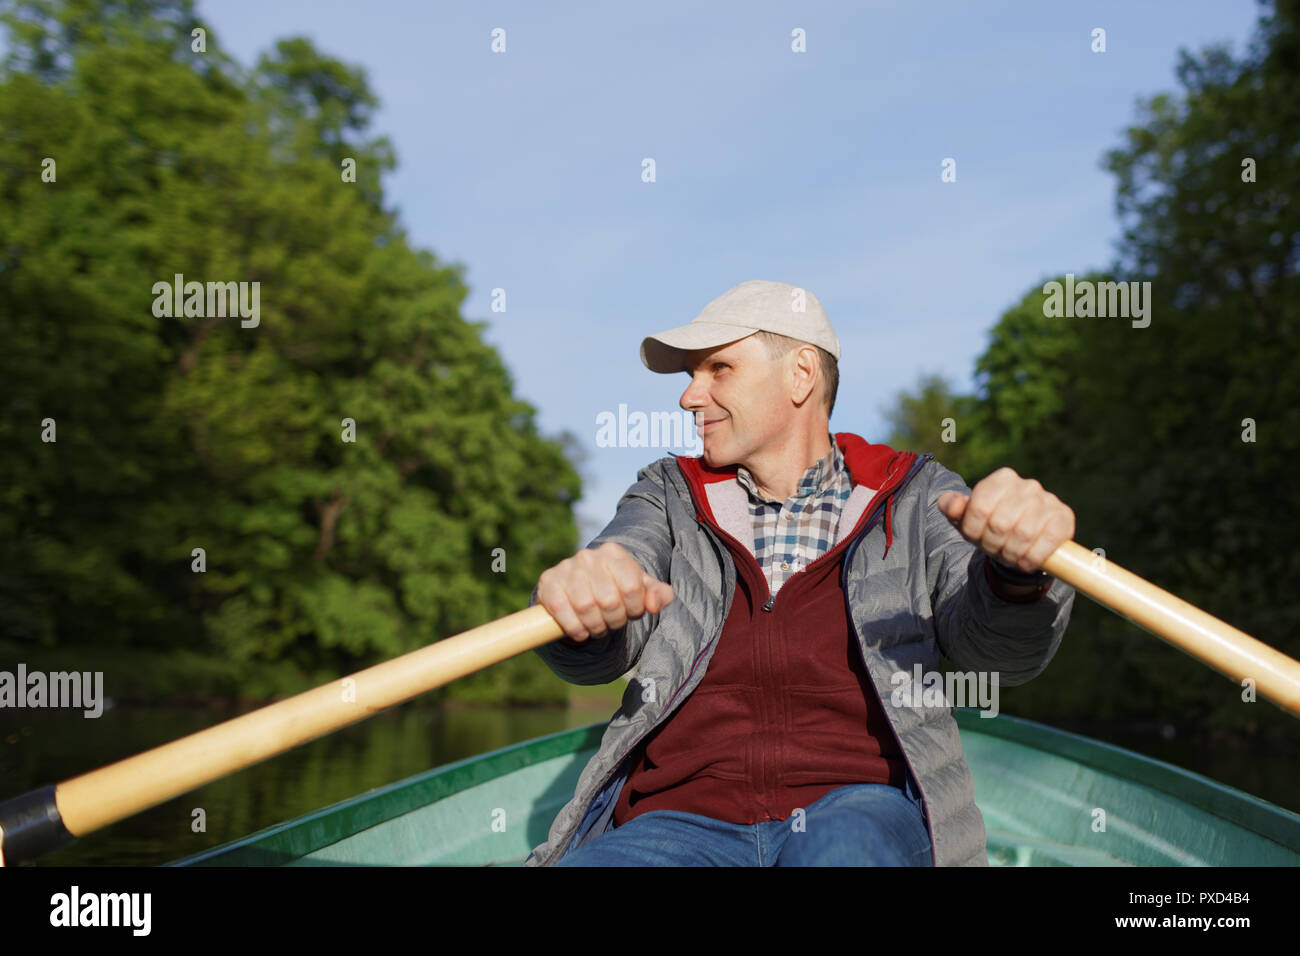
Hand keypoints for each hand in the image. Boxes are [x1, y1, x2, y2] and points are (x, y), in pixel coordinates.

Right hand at [536, 542, 674, 641]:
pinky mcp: (548, 582)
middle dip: (614, 621)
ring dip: (594, 627)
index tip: (630, 613)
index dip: (634, 609)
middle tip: (611, 624)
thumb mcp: (640, 591)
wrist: (576, 591)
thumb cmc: (614, 591)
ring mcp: (566, 568)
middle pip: (609, 600)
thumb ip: (658, 595)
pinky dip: (574, 629)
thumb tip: (655, 603)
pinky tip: (580, 631)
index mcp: (614, 553)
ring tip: (596, 628)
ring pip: (585, 607)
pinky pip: (562, 611)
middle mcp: (589, 556)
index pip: (632, 587)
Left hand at [936, 468, 1074, 573]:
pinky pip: (1046, 542)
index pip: (979, 508)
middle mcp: (1027, 485)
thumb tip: (951, 504)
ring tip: (1009, 556)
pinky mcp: (1064, 518)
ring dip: (1012, 554)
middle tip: (994, 550)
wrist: (1025, 544)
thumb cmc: (991, 528)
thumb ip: (952, 507)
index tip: (976, 538)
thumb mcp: (966, 518)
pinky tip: (1026, 562)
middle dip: (992, 545)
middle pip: (1000, 523)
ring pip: (1023, 534)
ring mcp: (1048, 500)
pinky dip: (1032, 558)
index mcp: (1002, 479)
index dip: (973, 531)